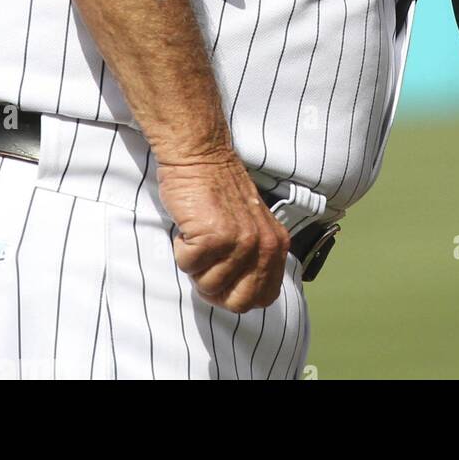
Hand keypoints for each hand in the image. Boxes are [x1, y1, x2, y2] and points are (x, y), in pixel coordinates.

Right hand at [157, 152, 290, 312]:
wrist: (202, 157)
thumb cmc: (219, 193)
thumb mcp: (252, 227)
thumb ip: (255, 260)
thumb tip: (246, 298)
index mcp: (277, 246)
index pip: (263, 298)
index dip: (236, 294)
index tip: (223, 274)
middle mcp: (265, 246)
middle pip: (237, 302)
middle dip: (214, 287)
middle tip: (208, 257)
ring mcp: (241, 241)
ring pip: (208, 286)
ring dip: (196, 264)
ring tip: (201, 233)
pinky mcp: (215, 236)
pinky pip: (188, 266)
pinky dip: (182, 249)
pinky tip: (191, 226)